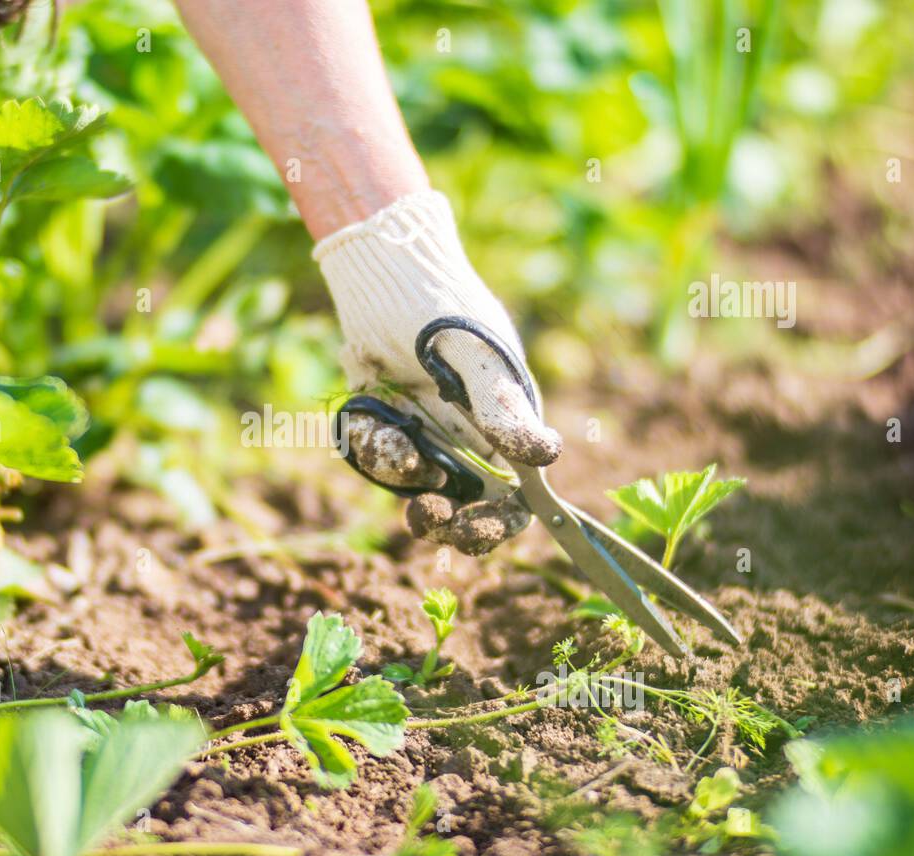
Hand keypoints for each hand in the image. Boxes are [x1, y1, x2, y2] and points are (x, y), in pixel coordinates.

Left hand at [316, 191, 560, 554]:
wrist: (383, 270)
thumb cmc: (439, 301)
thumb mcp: (472, 352)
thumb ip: (501, 405)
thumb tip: (546, 456)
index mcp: (508, 427)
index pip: (516, 500)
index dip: (498, 525)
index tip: (472, 527)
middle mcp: (472, 439)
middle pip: (466, 510)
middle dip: (445, 522)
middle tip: (422, 514)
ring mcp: (429, 434)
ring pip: (414, 487)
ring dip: (398, 471)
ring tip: (386, 429)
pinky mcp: (389, 425)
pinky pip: (378, 456)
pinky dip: (369, 442)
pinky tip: (367, 409)